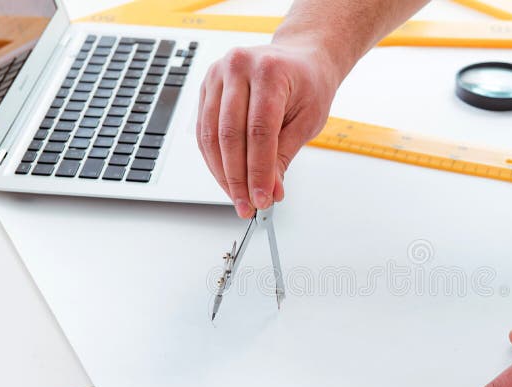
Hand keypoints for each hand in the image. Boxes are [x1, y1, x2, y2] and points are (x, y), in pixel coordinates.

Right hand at [196, 42, 339, 217]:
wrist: (300, 57)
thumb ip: (285, 155)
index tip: (262, 198)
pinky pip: (203, 131)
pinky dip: (214, 160)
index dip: (259, 171)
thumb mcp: (308, 119)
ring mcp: (217, 74)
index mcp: (269, 71)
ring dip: (222, 174)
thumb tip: (269, 190)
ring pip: (210, 136)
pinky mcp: (207, 87)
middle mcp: (238, 67)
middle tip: (248, 205)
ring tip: (237, 198)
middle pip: (230, 135)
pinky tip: (226, 179)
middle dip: (238, 179)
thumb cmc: (308, 83)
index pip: (259, 131)